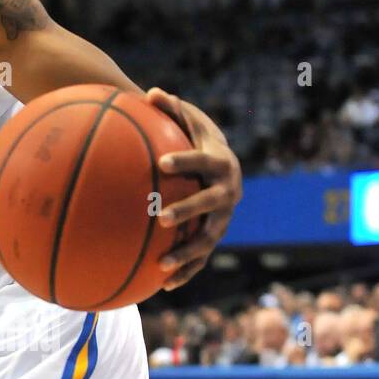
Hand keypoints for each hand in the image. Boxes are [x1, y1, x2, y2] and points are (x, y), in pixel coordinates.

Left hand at [145, 87, 242, 289]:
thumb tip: (150, 92)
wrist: (224, 166)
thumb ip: (171, 110)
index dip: (184, 162)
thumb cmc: (198, 139)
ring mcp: (224, 217)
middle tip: (159, 218)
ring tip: (161, 266)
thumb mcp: (188, 122)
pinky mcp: (216, 235)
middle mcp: (228, 192)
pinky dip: (186, 272)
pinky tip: (163, 286)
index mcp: (221, 163)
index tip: (161, 164)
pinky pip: (202, 257)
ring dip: (187, 253)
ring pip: (208, 238)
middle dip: (186, 212)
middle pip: (209, 204)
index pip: (202, 161)